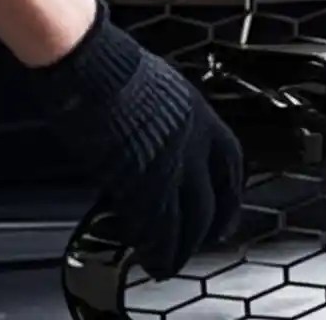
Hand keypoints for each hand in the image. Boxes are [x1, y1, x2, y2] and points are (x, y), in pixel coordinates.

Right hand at [34, 2, 243, 279]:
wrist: (94, 66)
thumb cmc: (113, 68)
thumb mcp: (159, 90)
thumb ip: (169, 120)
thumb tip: (162, 137)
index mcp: (201, 116)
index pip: (231, 161)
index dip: (230, 189)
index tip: (226, 205)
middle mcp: (195, 143)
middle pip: (214, 197)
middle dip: (211, 224)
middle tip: (205, 240)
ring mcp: (172, 164)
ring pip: (190, 219)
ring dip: (182, 246)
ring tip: (171, 261)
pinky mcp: (143, 182)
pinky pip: (157, 226)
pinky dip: (156, 247)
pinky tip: (150, 256)